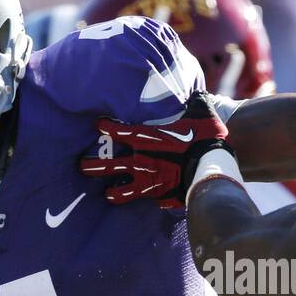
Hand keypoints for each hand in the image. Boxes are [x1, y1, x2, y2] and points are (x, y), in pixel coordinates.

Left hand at [80, 91, 230, 207]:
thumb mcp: (202, 112)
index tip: (98, 124)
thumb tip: (198, 95)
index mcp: (149, 139)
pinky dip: (144, 199)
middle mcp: (144, 161)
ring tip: (106, 194)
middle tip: (82, 165)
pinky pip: (148, 199)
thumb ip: (196, 103)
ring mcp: (151, 181)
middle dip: (94, 165)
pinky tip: (139, 201)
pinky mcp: (162, 195)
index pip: (121, 131)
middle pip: (111, 165)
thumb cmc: (206, 138)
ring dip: (113, 192)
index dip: (108, 127)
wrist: (213, 169)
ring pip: (123, 190)